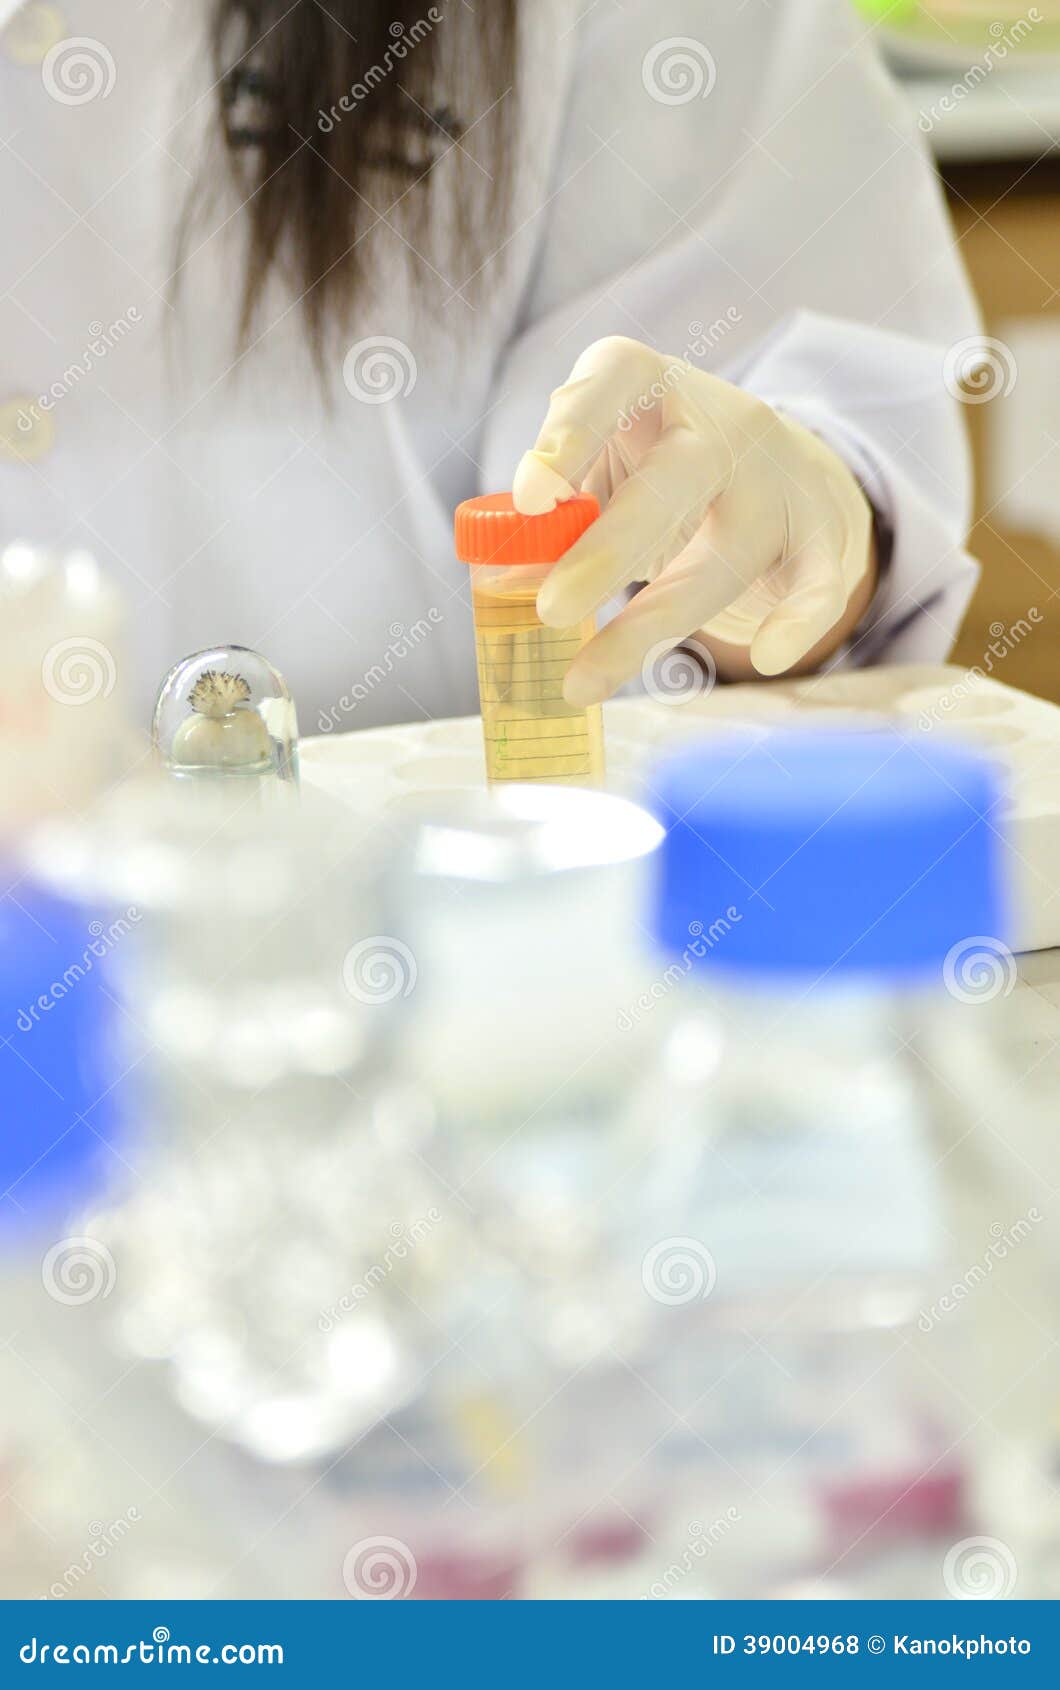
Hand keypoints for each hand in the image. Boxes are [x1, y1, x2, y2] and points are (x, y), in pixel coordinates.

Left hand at [513, 336, 875, 703]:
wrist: (785, 478)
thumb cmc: (663, 477)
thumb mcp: (606, 475)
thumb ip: (557, 517)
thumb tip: (500, 581)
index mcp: (653, 385)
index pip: (612, 382)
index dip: (568, 433)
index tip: (527, 497)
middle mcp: (724, 421)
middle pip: (672, 482)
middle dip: (608, 549)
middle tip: (551, 609)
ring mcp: (779, 479)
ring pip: (725, 555)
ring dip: (651, 625)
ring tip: (582, 684)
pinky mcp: (821, 535)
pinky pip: (816, 582)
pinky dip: (798, 621)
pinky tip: (767, 658)